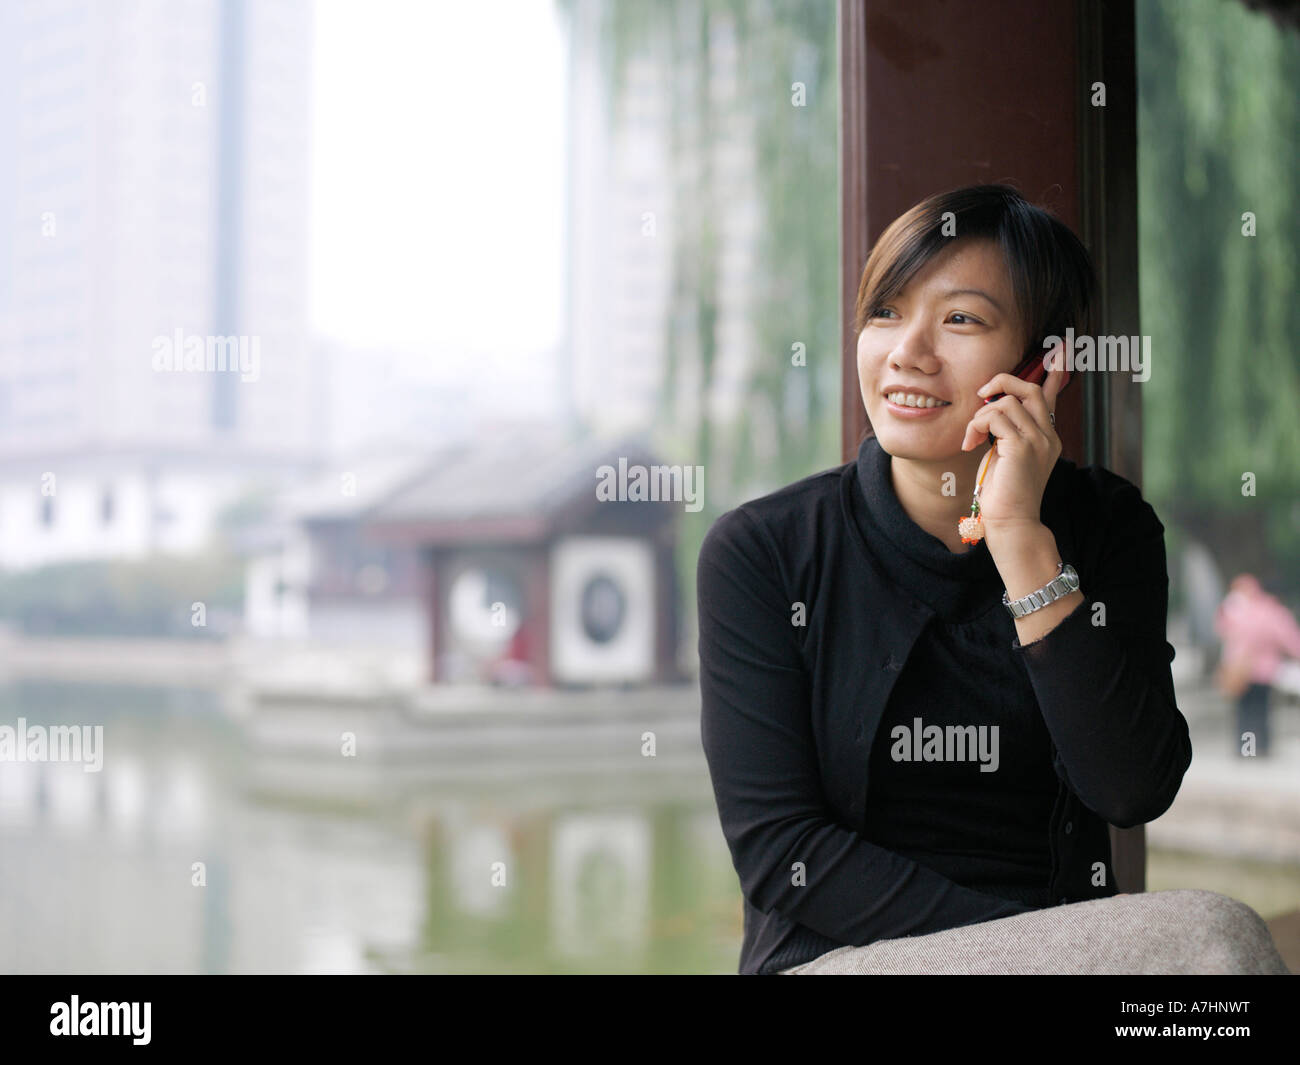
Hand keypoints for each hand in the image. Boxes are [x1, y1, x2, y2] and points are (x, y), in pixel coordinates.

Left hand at [960, 343, 1066, 542]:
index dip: (1054, 372)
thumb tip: (993, 411)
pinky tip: (971, 444)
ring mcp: (1038, 439)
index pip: (1051, 396)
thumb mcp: (1005, 457)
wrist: (1011, 523)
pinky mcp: (1022, 446)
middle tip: (981, 395)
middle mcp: (1048, 435)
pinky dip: (977, 425)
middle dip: (1001, 382)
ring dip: (980, 416)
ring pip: (1006, 401)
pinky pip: (995, 415)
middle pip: (1029, 387)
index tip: (1059, 350)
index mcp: (1047, 437)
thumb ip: (1005, 433)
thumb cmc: (1003, 494)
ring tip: (972, 439)